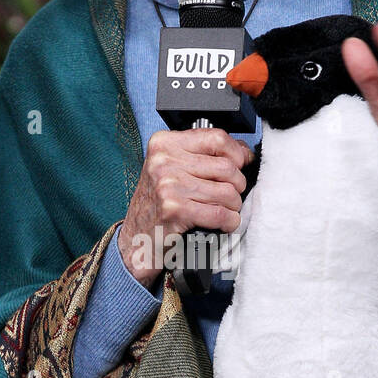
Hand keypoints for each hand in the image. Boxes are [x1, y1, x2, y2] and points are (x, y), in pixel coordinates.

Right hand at [119, 128, 253, 286]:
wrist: (135, 239)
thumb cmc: (157, 204)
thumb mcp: (172, 169)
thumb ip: (202, 155)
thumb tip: (242, 151)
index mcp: (164, 144)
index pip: (216, 138)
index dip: (237, 153)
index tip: (240, 164)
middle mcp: (164, 161)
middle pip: (226, 166)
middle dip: (237, 185)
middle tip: (230, 195)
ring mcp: (168, 185)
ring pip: (227, 191)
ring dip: (234, 206)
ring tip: (225, 210)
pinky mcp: (175, 210)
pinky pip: (220, 214)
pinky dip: (229, 221)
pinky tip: (224, 223)